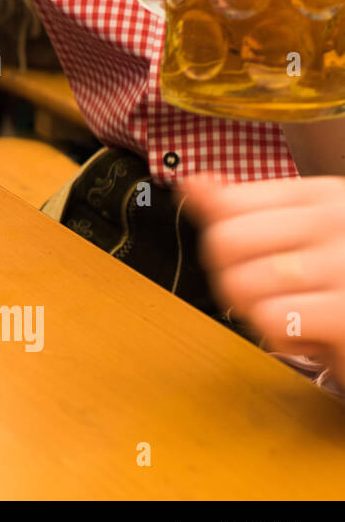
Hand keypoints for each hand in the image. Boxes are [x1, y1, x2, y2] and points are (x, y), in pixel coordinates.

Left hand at [182, 174, 344, 377]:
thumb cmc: (340, 290)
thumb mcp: (298, 239)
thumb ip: (242, 209)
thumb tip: (191, 183)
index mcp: (324, 195)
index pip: (228, 205)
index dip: (224, 242)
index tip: (257, 259)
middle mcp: (338, 220)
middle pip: (224, 243)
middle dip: (232, 280)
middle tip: (272, 294)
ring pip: (241, 283)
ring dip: (256, 312)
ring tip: (295, 314)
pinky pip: (270, 319)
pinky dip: (280, 338)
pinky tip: (310, 335)